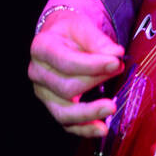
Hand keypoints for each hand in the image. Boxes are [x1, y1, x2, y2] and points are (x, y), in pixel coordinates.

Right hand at [29, 6, 125, 138]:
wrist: (61, 37)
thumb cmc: (71, 32)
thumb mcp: (82, 26)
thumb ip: (98, 40)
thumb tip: (115, 53)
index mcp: (42, 49)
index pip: (65, 62)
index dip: (92, 65)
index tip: (115, 62)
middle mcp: (38, 73)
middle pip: (66, 87)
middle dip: (96, 81)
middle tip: (118, 70)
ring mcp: (44, 93)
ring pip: (64, 112)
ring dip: (89, 112)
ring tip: (111, 107)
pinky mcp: (54, 106)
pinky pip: (67, 124)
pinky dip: (84, 129)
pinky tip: (100, 128)